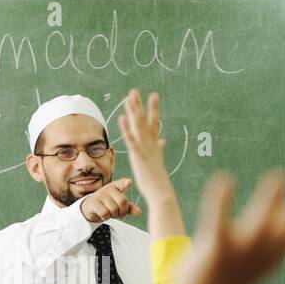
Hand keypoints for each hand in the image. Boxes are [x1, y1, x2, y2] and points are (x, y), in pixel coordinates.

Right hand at [78, 177, 140, 222]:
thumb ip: (130, 208)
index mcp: (116, 186)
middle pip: (122, 201)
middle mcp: (108, 188)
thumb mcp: (119, 205)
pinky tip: (104, 215)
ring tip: (110, 214)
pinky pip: (105, 213)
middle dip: (122, 211)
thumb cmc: (108, 204)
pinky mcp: (93, 202)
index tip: (129, 182)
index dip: (125, 183)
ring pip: (113, 209)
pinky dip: (106, 217)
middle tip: (119, 214)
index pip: (122, 183)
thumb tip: (139, 212)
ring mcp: (100, 194)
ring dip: (113, 215)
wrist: (91, 207)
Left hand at [118, 89, 172, 204]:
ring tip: (128, 98)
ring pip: (138, 126)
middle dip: (139, 105)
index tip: (153, 95)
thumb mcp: (158, 161)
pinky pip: (132, 140)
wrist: (161, 192)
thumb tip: (162, 141)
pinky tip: (122, 119)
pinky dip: (127, 129)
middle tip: (134, 91)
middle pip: (145, 120)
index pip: (154, 123)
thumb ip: (158, 149)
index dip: (153, 109)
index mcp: (155, 145)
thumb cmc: (158, 180)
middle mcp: (151, 144)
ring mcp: (145, 149)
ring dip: (133, 111)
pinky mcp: (138, 156)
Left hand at [180, 171, 284, 283]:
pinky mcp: (213, 249)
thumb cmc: (238, 272)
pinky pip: (218, 223)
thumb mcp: (269, 252)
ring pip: (259, 225)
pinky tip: (225, 179)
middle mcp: (262, 250)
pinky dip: (221, 202)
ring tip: (278, 177)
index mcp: (276, 250)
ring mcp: (239, 250)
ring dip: (269, 202)